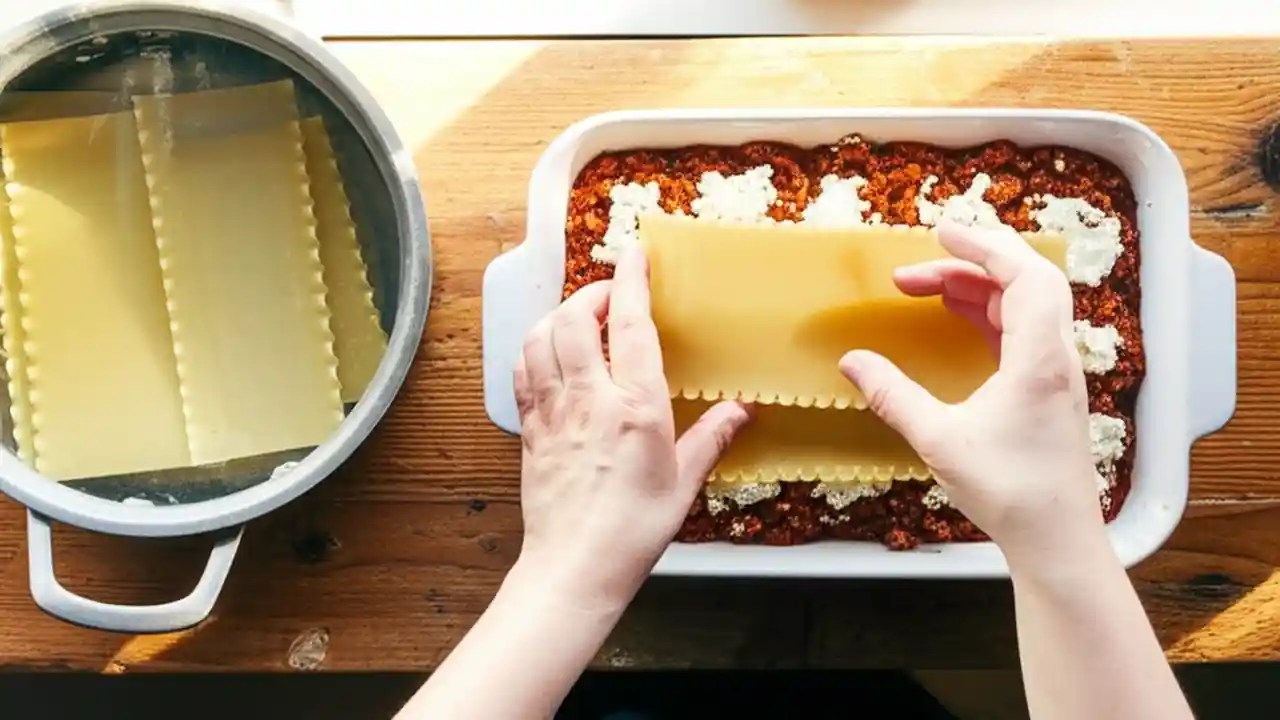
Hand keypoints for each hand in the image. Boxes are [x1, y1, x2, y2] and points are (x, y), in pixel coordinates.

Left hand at [513, 245, 751, 609]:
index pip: (632, 325)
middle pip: (575, 319)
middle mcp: (590, 399)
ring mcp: (554, 412)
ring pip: (541, 337)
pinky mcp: (531, 429)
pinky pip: (524, 371)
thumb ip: (709, 439)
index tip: (635, 255)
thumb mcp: (684, 483)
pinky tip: (549, 354)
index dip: (632, 281)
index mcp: (636, 407)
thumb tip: (739, 412)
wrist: (575, 567)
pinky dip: (534, 348)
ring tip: (580, 319)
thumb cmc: (632, 531)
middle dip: (590, 293)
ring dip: (558, 316)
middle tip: (609, 295)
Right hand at [839, 220, 1102, 565]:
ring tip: (924, 290)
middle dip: (973, 261)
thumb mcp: (939, 440)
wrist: (1057, 538)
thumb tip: (853, 362)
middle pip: (1028, 278)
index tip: (940, 233)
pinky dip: (988, 312)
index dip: (983, 245)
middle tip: (921, 262)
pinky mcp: (1049, 389)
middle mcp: (1056, 355)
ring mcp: (1056, 371)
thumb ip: (894, 396)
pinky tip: (956, 319)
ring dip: (977, 288)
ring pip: (1025, 303)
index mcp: (1039, 357)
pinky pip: (1023, 329)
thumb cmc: (1010, 492)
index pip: (1023, 274)